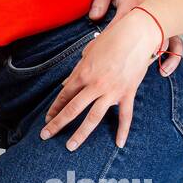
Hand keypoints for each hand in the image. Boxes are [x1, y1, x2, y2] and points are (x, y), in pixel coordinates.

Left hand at [40, 6, 162, 149]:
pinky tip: (119, 144)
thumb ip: (78, 71)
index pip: (64, 95)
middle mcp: (94, 85)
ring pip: (93, 118)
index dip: (54, 109)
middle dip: (57, 124)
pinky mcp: (127, 93)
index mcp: (82, 73)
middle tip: (45, 136)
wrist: (136, 35)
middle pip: (72, 109)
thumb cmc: (111, 39)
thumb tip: (67, 85)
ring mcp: (111, 91)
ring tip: (70, 147)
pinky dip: (122, 131)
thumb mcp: (88, 53)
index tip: (47, 119)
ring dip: (80, 134)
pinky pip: (125, 116)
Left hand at [87, 0, 182, 75]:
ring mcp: (162, 25)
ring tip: (140, 74)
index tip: (92, 55)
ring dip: (149, 62)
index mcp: (133, 7)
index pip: (116, 30)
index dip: (103, 45)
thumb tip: (94, 17)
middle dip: (124, 59)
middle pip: (137, 43)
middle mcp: (149, 19)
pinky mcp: (171, 30)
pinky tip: (163, 71)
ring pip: (159, 46)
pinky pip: (176, 46)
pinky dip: (172, 59)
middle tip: (112, 71)